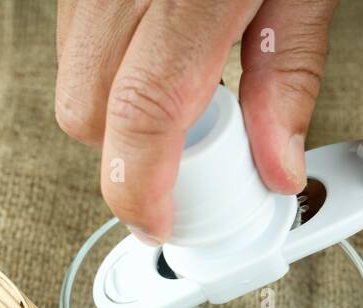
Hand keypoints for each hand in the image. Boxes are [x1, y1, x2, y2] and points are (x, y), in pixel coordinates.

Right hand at [55, 0, 339, 243]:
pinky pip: (72, 28)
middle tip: (191, 158)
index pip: (139, 112)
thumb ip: (292, 72)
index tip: (159, 223)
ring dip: (115, 106)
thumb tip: (276, 165)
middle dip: (128, 151)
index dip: (140, 187)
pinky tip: (161, 46)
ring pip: (69, 71)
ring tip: (185, 90)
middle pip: (84, 107)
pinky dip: (108, 59)